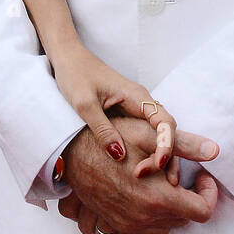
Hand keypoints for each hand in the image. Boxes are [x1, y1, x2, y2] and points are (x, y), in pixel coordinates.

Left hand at [50, 41, 177, 177]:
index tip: (156, 165)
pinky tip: (136, 164)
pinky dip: (146, 148)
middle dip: (164, 155)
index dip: (167, 145)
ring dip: (155, 153)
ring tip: (143, 175)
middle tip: (144, 175)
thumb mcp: (84, 104)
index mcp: (136, 96)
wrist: (67, 57)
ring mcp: (135, 106)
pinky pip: (144, 131)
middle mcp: (141, 101)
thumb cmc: (75, 74)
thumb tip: (121, 156)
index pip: (165, 123)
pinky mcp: (127, 111)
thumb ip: (102, 129)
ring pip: (157, 132)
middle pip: (166, 131)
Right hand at [61, 116, 219, 233]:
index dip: (208, 193)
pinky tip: (143, 203)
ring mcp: (127, 225)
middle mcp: (144, 218)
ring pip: (164, 229)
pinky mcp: (113, 225)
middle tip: (179, 175)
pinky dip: (147, 224)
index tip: (201, 177)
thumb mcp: (147, 134)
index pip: (202, 211)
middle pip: (184, 220)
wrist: (68, 151)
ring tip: (162, 186)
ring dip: (169, 210)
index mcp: (158, 198)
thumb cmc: (108, 139)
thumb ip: (185, 144)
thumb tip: (214, 150)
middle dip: (188, 198)